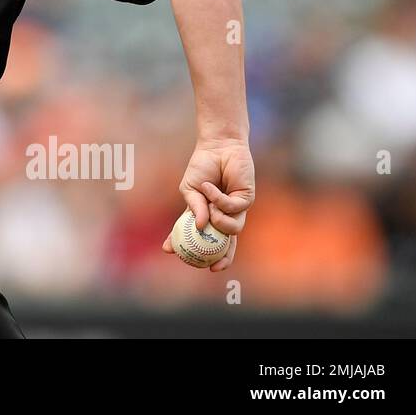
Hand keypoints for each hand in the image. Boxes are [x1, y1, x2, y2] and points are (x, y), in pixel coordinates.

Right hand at [162, 137, 254, 271]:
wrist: (217, 147)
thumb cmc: (202, 167)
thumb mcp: (190, 189)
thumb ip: (194, 208)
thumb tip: (202, 227)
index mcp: (207, 215)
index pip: (200, 237)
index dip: (187, 248)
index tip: (169, 252)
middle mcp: (224, 215)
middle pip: (226, 245)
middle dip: (222, 259)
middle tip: (212, 267)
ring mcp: (236, 209)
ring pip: (232, 230)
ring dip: (217, 219)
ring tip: (207, 204)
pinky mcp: (246, 200)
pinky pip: (233, 209)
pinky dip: (218, 199)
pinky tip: (210, 187)